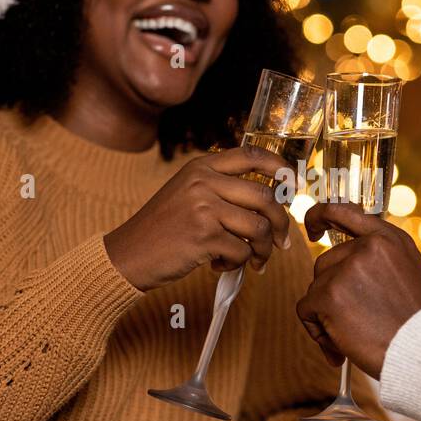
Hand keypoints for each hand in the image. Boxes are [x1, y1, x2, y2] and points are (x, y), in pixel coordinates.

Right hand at [102, 146, 293, 290]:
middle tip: (281, 242)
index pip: (252, 155)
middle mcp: (203, 182)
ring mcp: (203, 208)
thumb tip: (270, 199)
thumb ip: (220, 188)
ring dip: (262, 250)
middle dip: (281, 224)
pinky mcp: (203, 236)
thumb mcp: (187, 193)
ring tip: (253, 260)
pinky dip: (237, 263)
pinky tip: (221, 265)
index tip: (292, 184)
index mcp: (201, 167)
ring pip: (259, 227)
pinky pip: (242, 250)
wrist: (128, 254)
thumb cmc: (162, 229)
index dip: (279, 167)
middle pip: (265, 197)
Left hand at [297, 200, 420, 377]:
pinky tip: (340, 344)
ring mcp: (347, 269)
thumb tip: (350, 254)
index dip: (321, 215)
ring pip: (315, 287)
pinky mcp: (329, 294)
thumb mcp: (409, 273)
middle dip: (331, 291)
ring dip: (326, 312)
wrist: (418, 354)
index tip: (312, 228)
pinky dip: (317, 329)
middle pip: (325, 262)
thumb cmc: (414, 325)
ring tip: (353, 333)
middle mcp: (368, 247)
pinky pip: (306, 309)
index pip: (345, 212)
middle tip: (355, 319)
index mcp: (390, 239)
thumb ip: (382, 257)